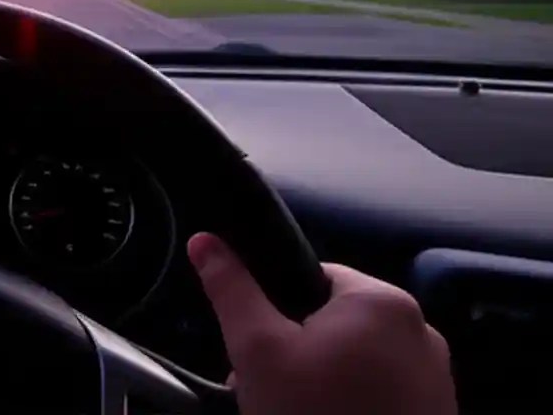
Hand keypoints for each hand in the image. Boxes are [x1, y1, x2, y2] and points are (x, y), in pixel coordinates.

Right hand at [188, 232, 455, 414]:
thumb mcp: (258, 350)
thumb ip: (232, 290)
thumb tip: (205, 241)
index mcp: (382, 301)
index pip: (314, 277)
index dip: (276, 307)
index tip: (260, 347)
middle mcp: (421, 330)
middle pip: (335, 321)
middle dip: (296, 349)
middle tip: (269, 387)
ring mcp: (436, 375)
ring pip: (359, 358)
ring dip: (323, 377)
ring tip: (295, 409)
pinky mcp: (436, 410)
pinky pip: (383, 389)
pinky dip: (353, 399)